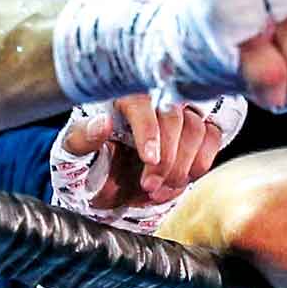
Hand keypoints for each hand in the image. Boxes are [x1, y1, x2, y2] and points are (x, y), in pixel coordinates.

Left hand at [64, 94, 244, 207]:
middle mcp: (153, 97)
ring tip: (158, 192)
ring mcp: (178, 112)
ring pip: (196, 129)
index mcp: (120, 96)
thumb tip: (102, 123)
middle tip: (149, 187)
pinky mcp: (197, 127)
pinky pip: (212, 137)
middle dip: (166, 159)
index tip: (149, 159)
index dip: (149, 131)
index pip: (142, 103)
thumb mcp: (74, 154)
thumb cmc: (89, 162)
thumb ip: (82, 138)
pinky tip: (180, 181)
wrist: (107, 183)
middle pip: (175, 118)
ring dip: (182, 166)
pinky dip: (199, 163)